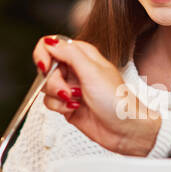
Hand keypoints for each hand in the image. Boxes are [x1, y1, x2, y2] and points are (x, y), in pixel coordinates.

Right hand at [31, 36, 161, 155]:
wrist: (125, 130)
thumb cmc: (117, 100)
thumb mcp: (92, 71)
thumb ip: (69, 54)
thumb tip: (50, 42)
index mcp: (82, 54)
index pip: (51, 44)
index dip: (44, 54)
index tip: (46, 67)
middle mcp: (75, 69)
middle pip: (46, 68)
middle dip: (53, 82)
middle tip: (68, 91)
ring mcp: (70, 87)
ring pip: (46, 87)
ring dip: (57, 96)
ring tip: (76, 101)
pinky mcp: (67, 105)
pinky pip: (50, 102)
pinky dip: (59, 107)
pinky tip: (75, 109)